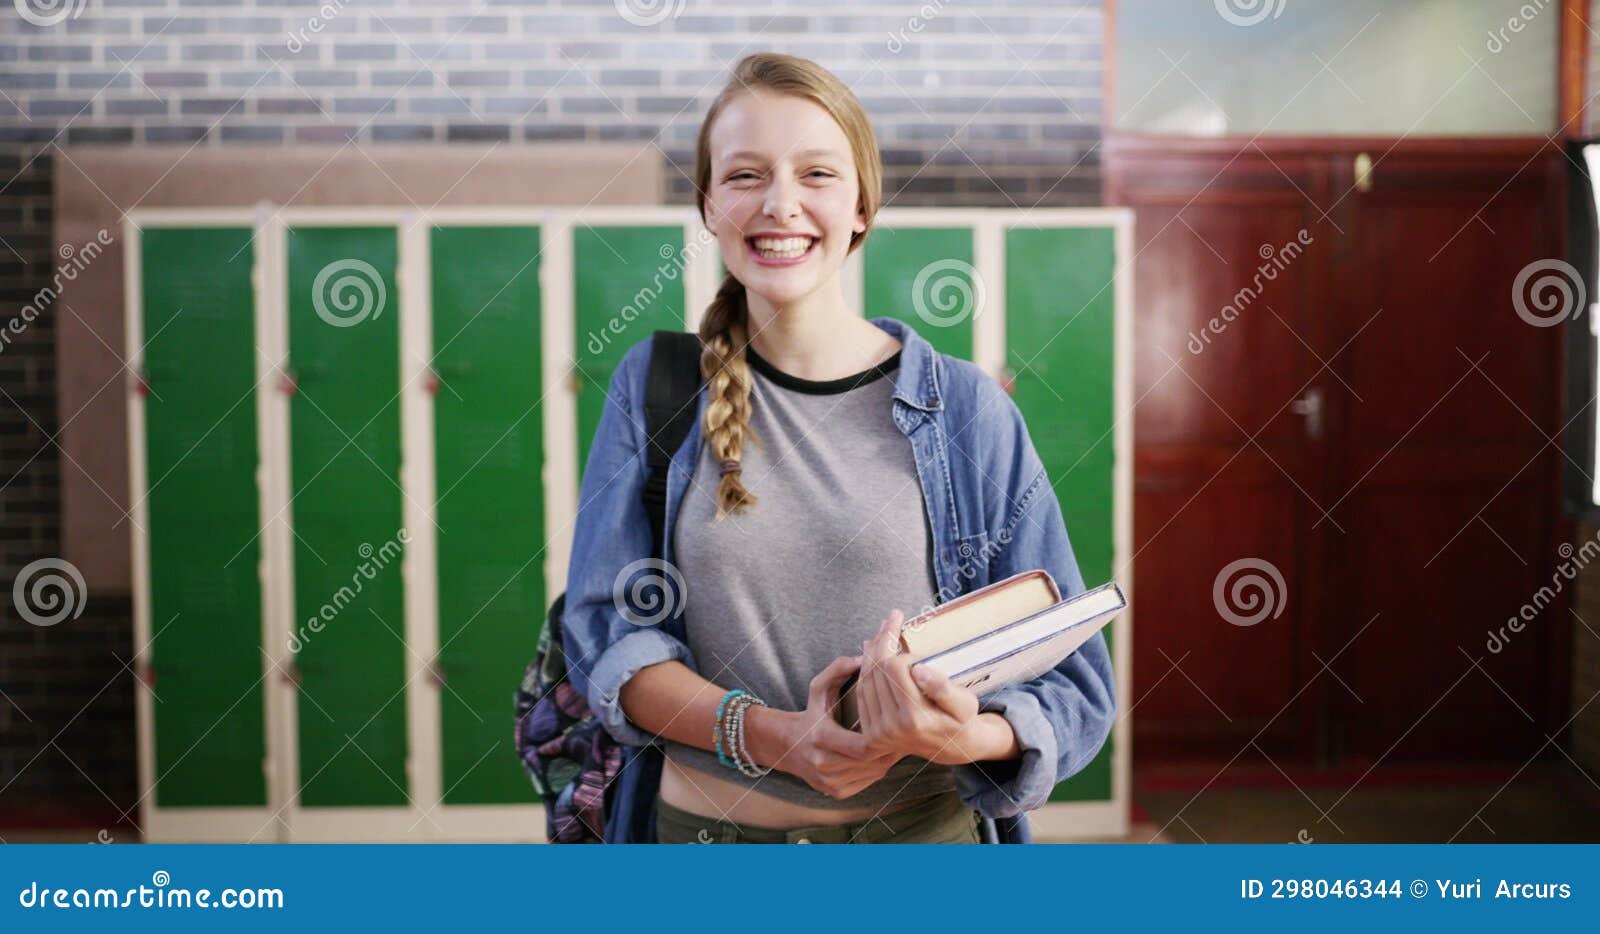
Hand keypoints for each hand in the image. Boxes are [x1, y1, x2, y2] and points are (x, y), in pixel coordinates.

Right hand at [748, 655, 902, 799]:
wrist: (788, 747)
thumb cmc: (810, 714)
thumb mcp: (818, 687)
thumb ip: (838, 669)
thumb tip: (863, 658)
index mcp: (821, 739)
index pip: (863, 747)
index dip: (883, 738)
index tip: (895, 723)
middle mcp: (824, 765)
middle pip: (872, 762)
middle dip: (891, 747)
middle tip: (905, 732)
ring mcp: (830, 783)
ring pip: (873, 774)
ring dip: (888, 758)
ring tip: (899, 741)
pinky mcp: (837, 793)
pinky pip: (868, 783)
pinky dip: (879, 768)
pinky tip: (884, 754)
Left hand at [855, 609, 983, 765]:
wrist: (953, 748)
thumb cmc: (961, 720)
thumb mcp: (965, 703)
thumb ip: (943, 687)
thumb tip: (919, 670)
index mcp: (915, 719)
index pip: (894, 668)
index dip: (899, 646)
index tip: (909, 635)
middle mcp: (892, 728)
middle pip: (876, 671)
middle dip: (883, 641)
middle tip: (891, 619)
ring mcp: (878, 734)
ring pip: (865, 680)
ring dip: (872, 653)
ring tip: (882, 633)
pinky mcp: (871, 734)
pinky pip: (862, 694)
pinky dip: (866, 671)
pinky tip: (875, 655)